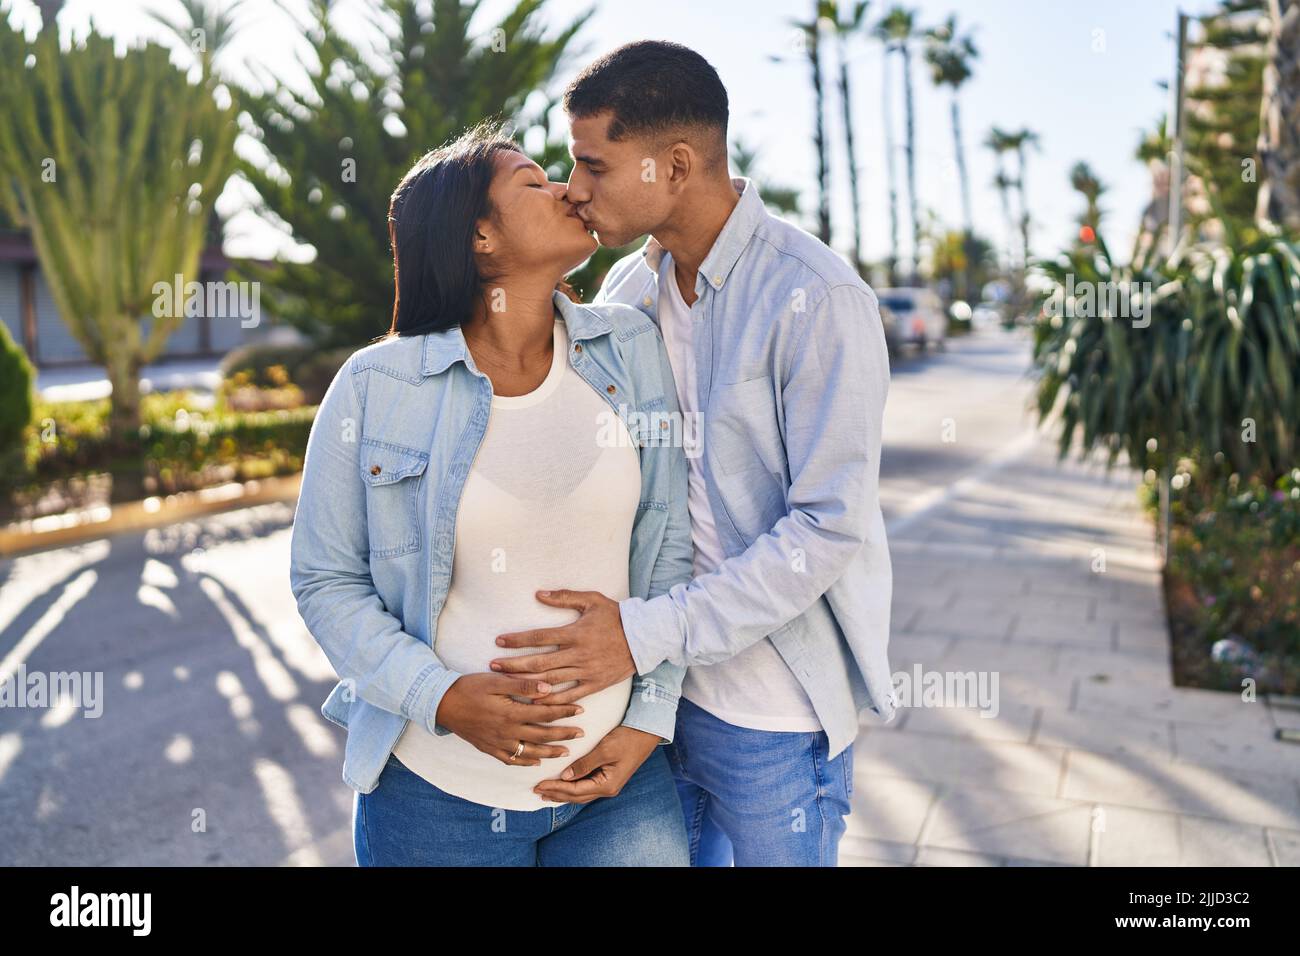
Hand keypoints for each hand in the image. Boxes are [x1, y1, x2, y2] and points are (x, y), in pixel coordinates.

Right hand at [434, 673, 584, 765]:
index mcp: (511, 713)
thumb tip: (547, 688)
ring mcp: (498, 743)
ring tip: (565, 752)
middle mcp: (507, 731)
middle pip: (542, 735)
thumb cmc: (469, 688)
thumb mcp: (495, 681)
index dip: (565, 712)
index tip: (580, 710)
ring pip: (530, 751)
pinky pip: (510, 760)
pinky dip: (525, 762)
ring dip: (549, 752)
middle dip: (564, 735)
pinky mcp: (488, 748)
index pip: (545, 713)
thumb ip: (522, 685)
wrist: (441, 704)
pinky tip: (534, 762)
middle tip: (582, 734)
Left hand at [489, 589, 636, 704]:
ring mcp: (586, 671)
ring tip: (507, 686)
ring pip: (551, 681)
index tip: (498, 641)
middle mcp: (578, 654)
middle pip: (539, 662)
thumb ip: (565, 596)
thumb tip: (538, 594)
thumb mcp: (592, 600)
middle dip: (513, 665)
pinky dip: (552, 701)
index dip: (517, 639)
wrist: (645, 637)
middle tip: (492, 667)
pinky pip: (570, 696)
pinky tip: (536, 702)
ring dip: (526, 683)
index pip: (540, 636)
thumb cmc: (616, 615)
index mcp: (575, 632)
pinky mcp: (595, 684)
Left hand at [533, 726, 659, 804]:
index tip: (538, 785)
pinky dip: (572, 787)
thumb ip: (584, 764)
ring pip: (580, 793)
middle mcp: (608, 789)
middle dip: (556, 794)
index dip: (556, 788)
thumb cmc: (627, 739)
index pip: (575, 791)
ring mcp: (609, 784)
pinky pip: (586, 786)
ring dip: (562, 793)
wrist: (647, 732)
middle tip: (536, 791)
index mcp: (607, 785)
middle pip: (576, 796)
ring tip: (546, 792)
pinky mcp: (609, 777)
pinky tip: (564, 785)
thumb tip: (565, 777)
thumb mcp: (605, 749)